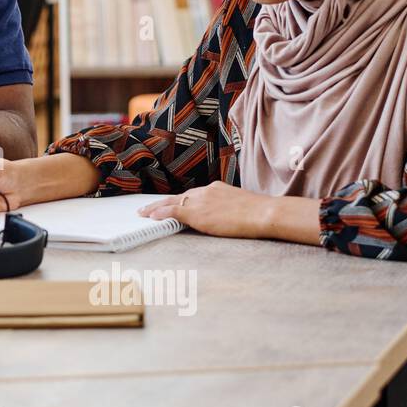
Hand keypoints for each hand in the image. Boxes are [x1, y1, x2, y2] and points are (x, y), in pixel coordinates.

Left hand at [137, 181, 289, 238]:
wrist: (264, 212)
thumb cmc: (259, 213)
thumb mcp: (240, 205)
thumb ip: (226, 207)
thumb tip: (225, 215)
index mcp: (215, 188)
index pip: (191, 194)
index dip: (178, 200)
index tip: (169, 203)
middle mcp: (204, 191)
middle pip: (178, 196)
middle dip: (162, 203)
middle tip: (147, 208)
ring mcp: (200, 201)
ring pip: (172, 202)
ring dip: (155, 208)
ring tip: (143, 213)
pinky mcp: (197, 212)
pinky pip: (173, 211)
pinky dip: (161, 213)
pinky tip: (151, 217)